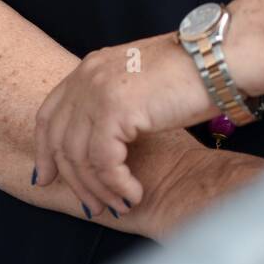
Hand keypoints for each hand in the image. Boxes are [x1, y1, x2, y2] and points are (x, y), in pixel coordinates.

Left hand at [32, 32, 217, 214]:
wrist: (218, 57)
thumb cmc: (192, 73)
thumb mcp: (138, 82)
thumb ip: (114, 101)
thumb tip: (102, 140)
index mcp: (91, 67)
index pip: (50, 113)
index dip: (45, 149)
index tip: (46, 177)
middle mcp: (88, 76)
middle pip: (59, 139)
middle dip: (71, 179)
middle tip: (90, 206)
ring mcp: (99, 91)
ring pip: (80, 157)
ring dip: (98, 189)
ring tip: (118, 205)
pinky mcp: (116, 110)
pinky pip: (104, 163)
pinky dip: (117, 185)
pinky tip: (133, 194)